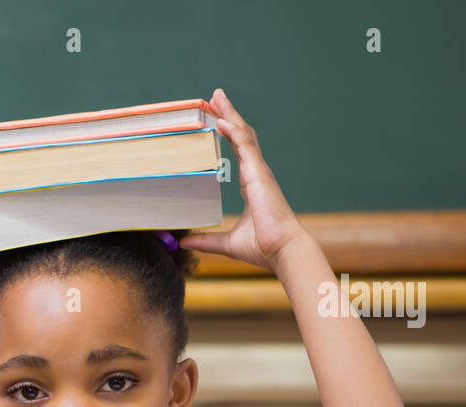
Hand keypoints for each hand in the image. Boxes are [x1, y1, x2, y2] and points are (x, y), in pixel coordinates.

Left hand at [181, 89, 310, 272]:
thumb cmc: (262, 246)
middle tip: (215, 96)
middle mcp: (255, 173)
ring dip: (230, 114)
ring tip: (217, 97)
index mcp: (250, 183)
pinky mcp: (259, 175)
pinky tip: (222, 120)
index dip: (227, 132)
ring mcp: (258, 171)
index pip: (238, 149)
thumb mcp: (226, 242)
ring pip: (243, 134)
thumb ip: (206, 240)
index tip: (215, 118)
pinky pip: (246, 146)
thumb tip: (184, 241)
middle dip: (228, 114)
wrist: (281, 251)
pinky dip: (234, 131)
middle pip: (241, 135)